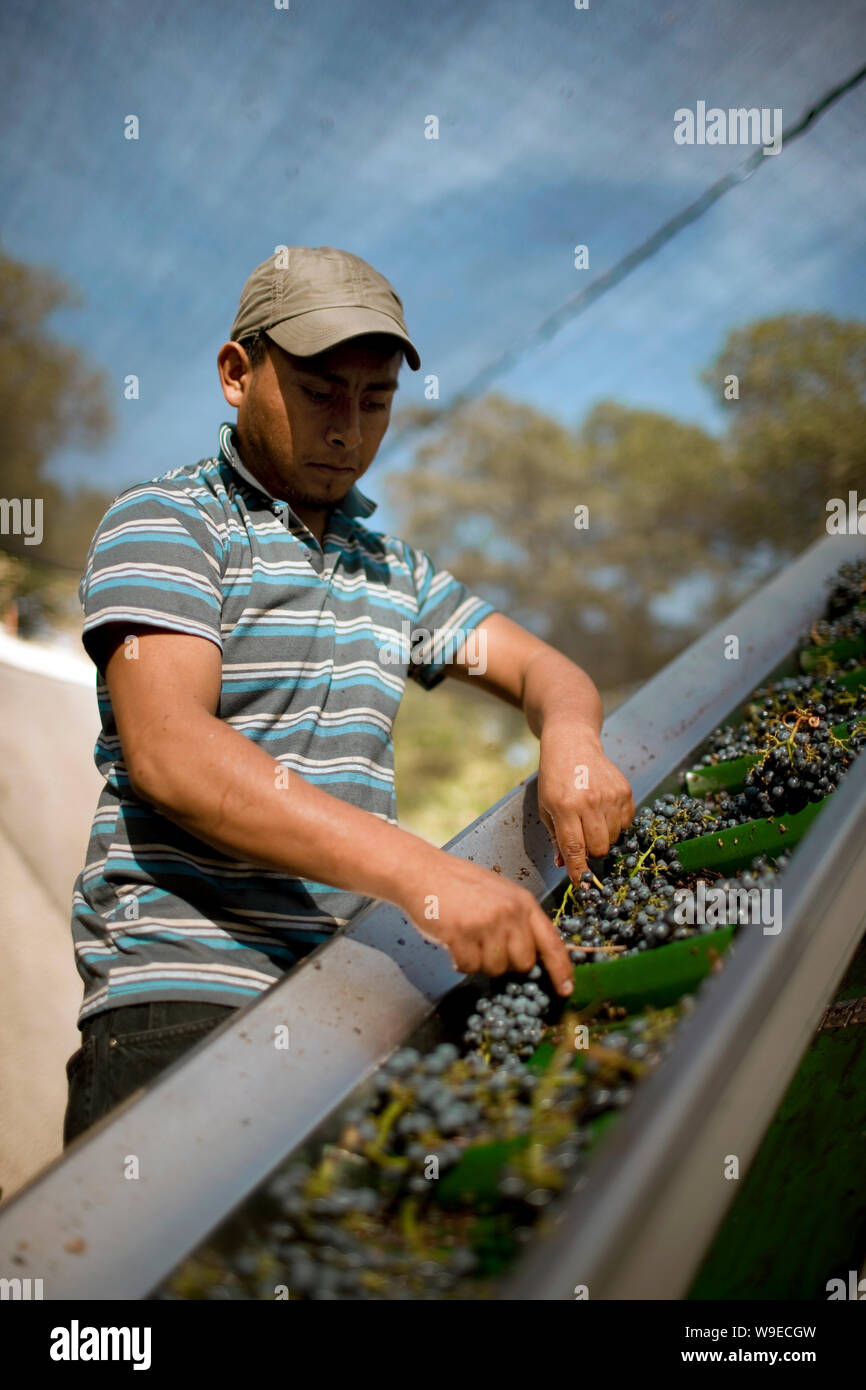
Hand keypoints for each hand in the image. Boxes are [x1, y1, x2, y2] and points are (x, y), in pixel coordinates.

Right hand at [396, 850, 574, 997]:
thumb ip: (519, 921)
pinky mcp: (461, 934)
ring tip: (467, 936)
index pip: (552, 942)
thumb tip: (534, 956)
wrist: (422, 872)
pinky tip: (453, 940)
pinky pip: (469, 967)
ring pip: (495, 969)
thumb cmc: (460, 884)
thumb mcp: (501, 894)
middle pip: (523, 963)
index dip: (561, 969)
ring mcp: (486, 924)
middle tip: (486, 944)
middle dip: (507, 963)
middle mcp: (509, 913)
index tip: (565, 989)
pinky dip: (460, 960)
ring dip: (480, 961)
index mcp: (523, 902)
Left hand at [537, 720, 634, 883]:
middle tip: (583, 840)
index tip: (583, 887)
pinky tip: (603, 810)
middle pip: (600, 848)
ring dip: (604, 837)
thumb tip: (566, 865)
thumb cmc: (554, 778)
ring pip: (614, 838)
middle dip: (592, 852)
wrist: (572, 743)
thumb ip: (556, 837)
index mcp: (565, 807)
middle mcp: (590, 802)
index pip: (575, 848)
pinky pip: (626, 823)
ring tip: (591, 819)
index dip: (579, 871)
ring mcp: (610, 796)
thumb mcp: (545, 807)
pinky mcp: (625, 791)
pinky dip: (616, 824)